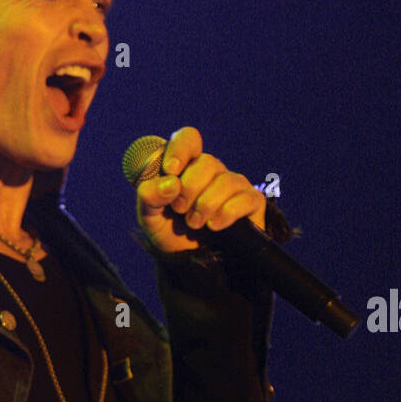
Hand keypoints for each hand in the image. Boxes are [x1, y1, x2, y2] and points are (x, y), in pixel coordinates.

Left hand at [136, 125, 266, 254]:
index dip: (181, 149)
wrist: (188, 262)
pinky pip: (246, 198)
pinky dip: (227, 213)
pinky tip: (214, 226)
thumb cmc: (169, 233)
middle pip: (207, 162)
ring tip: (193, 223)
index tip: (171, 170)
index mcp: (185, 166)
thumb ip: (149, 197)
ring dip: (206, 204)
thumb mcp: (149, 218)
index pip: (189, 139)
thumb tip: (171, 182)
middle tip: (179, 209)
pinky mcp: (251, 202)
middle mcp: (211, 171)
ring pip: (226, 181)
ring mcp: (233, 185)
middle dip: (190, 188)